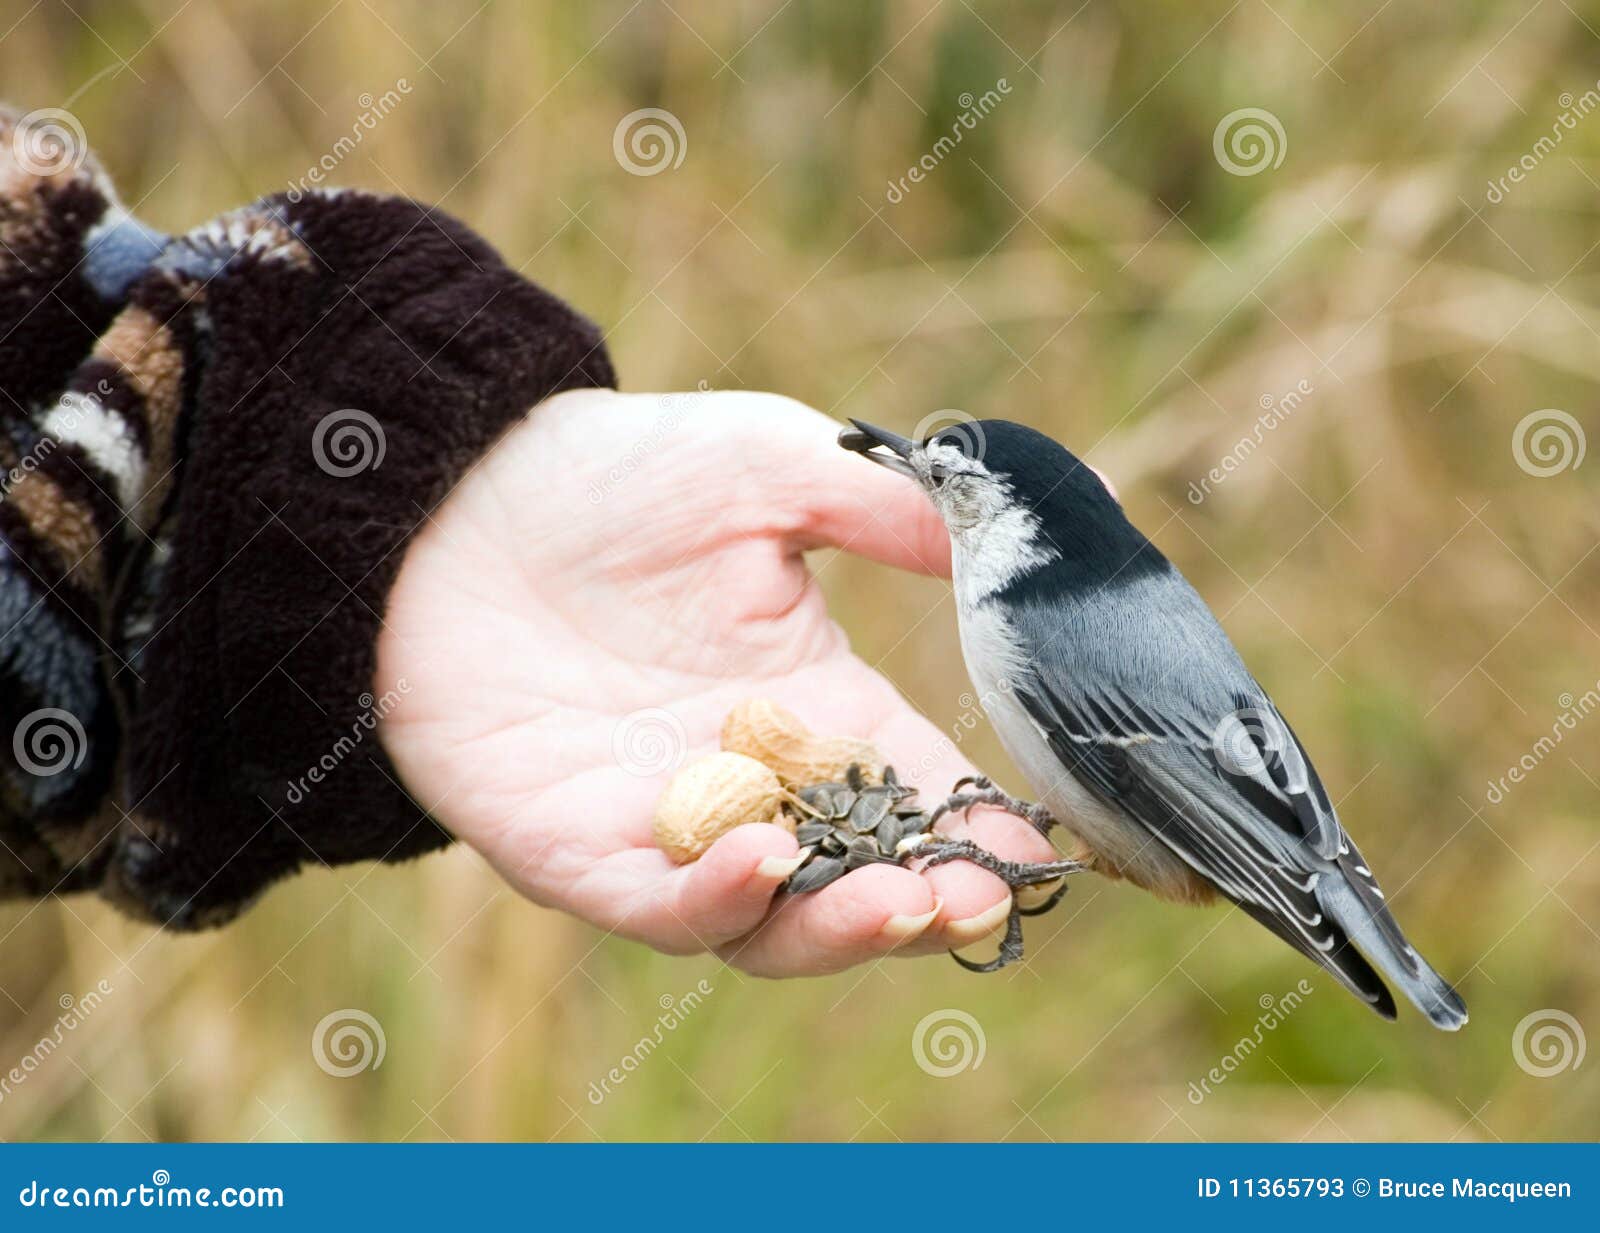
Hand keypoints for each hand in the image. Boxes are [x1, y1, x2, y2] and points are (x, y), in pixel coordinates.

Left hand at [375, 388, 1060, 975]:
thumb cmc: (616, 475)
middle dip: (922, 903)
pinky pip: (654, 905)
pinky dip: (712, 901)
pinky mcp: (577, 851)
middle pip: (856, 881)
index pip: (917, 790)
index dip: (979, 827)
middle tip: (973, 898)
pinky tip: (761, 859)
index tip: (1036, 848)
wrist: (455, 498)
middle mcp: (753, 783)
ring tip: (892, 899)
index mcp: (816, 707)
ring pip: (767, 922)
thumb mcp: (768, 465)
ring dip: (837, 928)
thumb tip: (1006, 525)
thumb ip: (879, 505)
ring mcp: (667, 827)